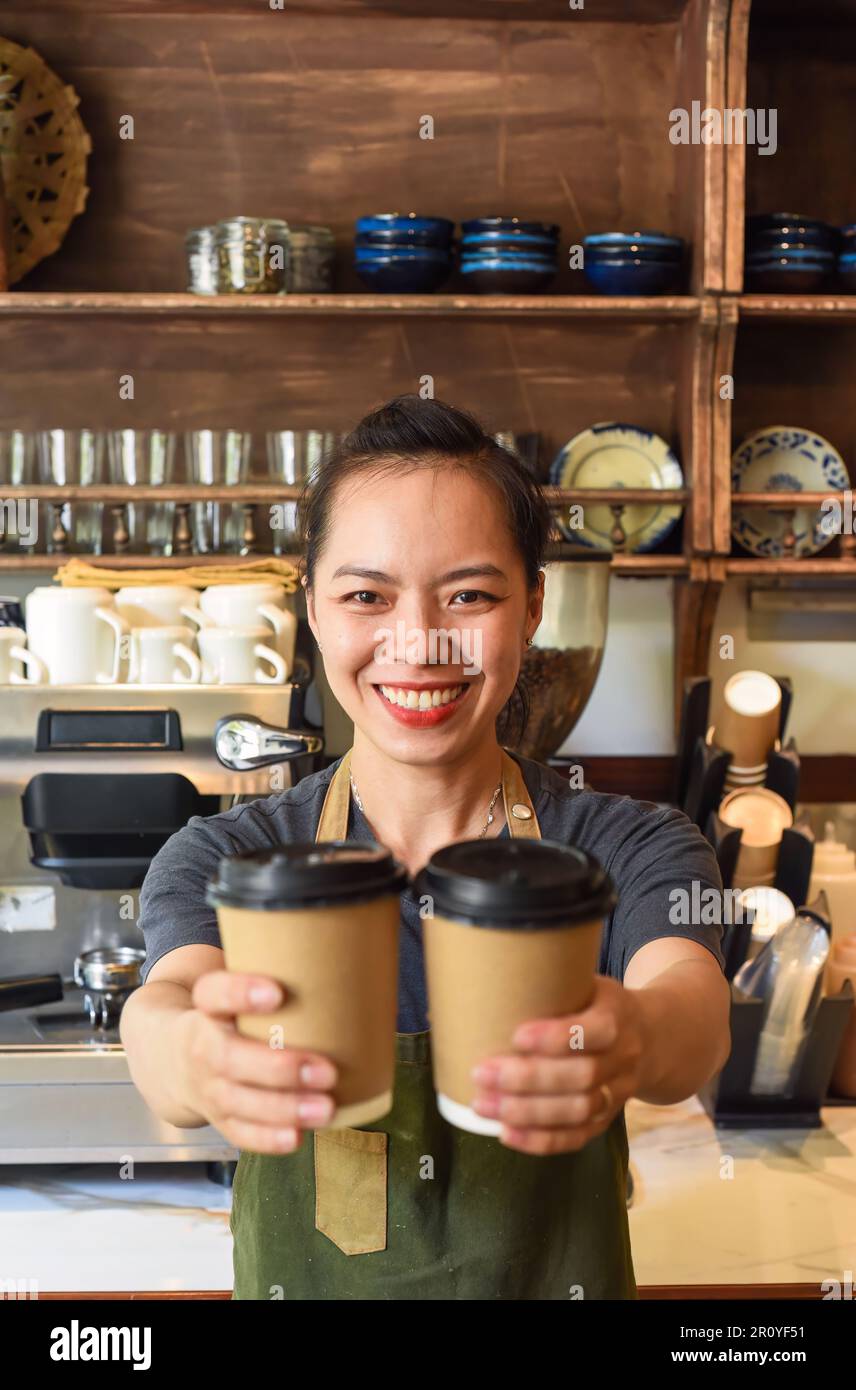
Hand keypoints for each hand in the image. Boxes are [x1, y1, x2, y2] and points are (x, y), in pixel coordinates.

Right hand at [180, 970, 337, 1154]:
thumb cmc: (222, 1014)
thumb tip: (346, 957)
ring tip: (325, 1107)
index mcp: (204, 1006)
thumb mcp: (231, 986)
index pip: (214, 993)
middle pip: (229, 1058)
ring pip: (238, 1102)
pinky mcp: (216, 1117)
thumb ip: (274, 972)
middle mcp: (200, 1046)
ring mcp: (206, 1087)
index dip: (241, 992)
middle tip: (326, 1070)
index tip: (277, 992)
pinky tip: (297, 1136)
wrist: (166, 1055)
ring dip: (283, 1108)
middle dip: (278, 1068)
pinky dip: (266, 1138)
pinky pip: (238, 1132)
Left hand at [469, 975, 645, 1154]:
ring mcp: (619, 1092)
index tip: (516, 1035)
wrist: (652, 1038)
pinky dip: (541, 1140)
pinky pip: (578, 1137)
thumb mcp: (588, 982)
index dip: (557, 1037)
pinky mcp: (607, 1119)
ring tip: (484, 1105)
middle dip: (528, 1079)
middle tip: (481, 1074)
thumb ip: (553, 983)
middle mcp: (623, 1058)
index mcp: (618, 1016)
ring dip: (527, 1112)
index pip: (594, 1031)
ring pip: (579, 1111)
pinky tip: (507, 1133)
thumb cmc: (598, 1004)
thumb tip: (492, 981)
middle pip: (582, 1077)